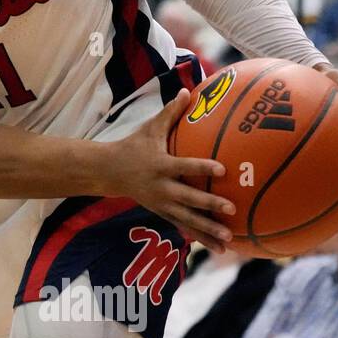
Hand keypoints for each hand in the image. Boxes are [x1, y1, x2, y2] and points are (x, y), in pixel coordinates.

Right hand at [108, 88, 233, 251]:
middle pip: (188, 198)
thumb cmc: (133, 146)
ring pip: (187, 219)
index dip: (202, 167)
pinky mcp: (161, 213)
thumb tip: (188, 90)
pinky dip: (199, 238)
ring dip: (207, 230)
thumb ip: (170, 112)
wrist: (107, 172)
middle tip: (231, 210)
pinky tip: (216, 248)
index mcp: (160, 165)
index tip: (222, 169)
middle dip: (209, 206)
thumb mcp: (149, 128)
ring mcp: (161, 203)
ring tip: (229, 239)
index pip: (184, 166)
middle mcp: (161, 187)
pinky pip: (183, 227)